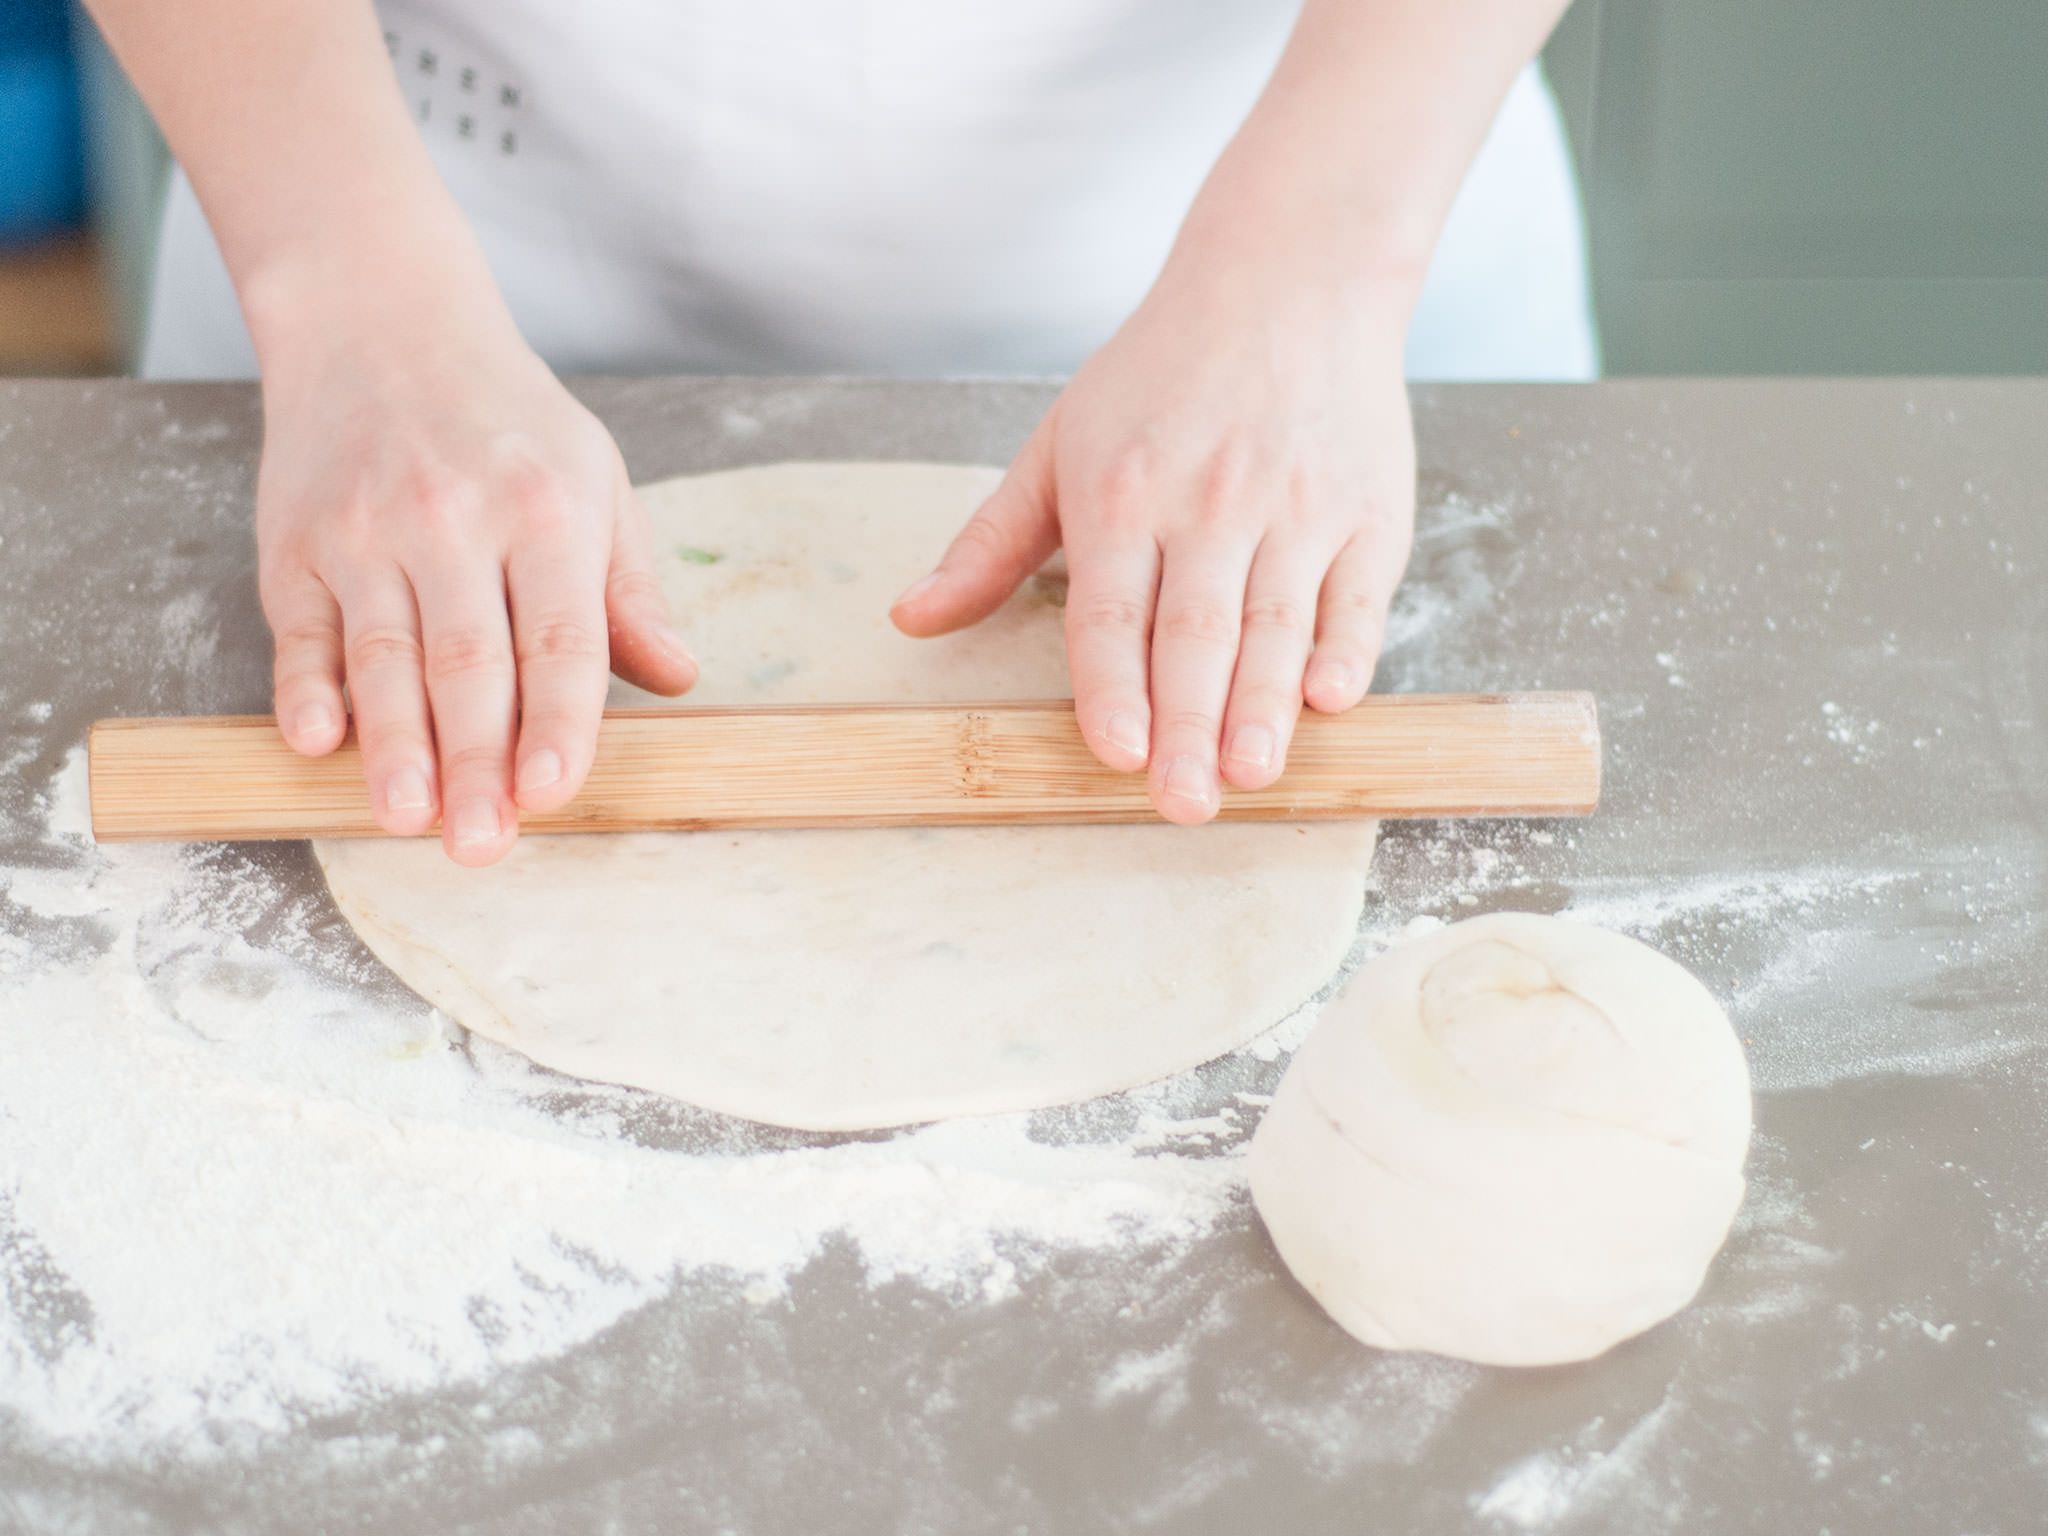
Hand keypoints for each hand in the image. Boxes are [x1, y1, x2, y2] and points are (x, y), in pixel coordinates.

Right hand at [254, 286, 695, 864]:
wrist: (379, 321)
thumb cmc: (509, 420)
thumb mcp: (597, 481)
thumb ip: (630, 589)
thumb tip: (677, 677)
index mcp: (546, 513)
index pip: (558, 639)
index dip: (557, 723)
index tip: (553, 793)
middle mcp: (453, 522)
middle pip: (467, 663)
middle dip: (475, 763)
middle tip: (481, 845)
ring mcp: (368, 532)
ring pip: (382, 655)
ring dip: (394, 745)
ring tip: (405, 820)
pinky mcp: (297, 543)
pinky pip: (305, 629)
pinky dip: (308, 687)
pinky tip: (318, 743)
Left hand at [891, 260, 1415, 824]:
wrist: (1289, 280)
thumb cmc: (1161, 374)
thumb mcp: (1058, 443)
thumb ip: (988, 543)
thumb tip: (910, 619)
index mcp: (1121, 494)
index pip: (1112, 610)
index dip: (1114, 685)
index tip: (1114, 752)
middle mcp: (1208, 504)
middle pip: (1195, 633)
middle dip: (1189, 728)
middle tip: (1183, 804)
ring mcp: (1295, 509)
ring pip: (1276, 624)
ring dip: (1265, 707)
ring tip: (1253, 775)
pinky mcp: (1368, 512)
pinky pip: (1356, 596)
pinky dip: (1346, 649)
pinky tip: (1331, 702)